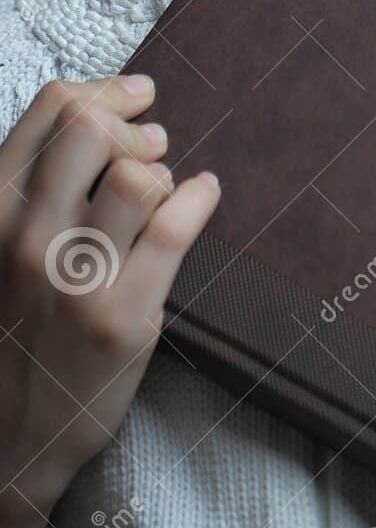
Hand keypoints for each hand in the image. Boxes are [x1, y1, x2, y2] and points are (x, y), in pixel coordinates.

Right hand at [0, 75, 220, 509]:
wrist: (9, 437)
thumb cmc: (13, 327)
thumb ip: (35, 186)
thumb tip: (103, 111)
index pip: (54, 108)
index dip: (106, 90)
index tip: (136, 96)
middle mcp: (25, 237)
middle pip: (95, 128)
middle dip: (135, 126)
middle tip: (153, 145)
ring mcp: (75, 278)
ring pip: (136, 177)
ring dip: (162, 170)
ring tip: (164, 188)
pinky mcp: (124, 315)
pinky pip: (176, 227)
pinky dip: (201, 197)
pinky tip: (204, 195)